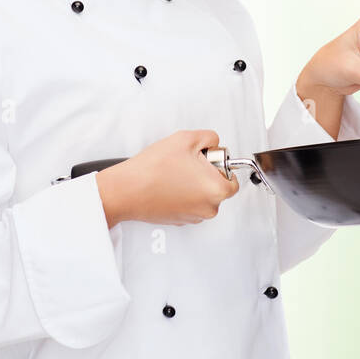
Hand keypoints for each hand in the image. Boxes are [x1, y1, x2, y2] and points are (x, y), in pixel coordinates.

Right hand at [96, 129, 238, 226]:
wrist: (126, 190)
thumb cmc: (153, 169)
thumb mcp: (188, 138)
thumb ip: (210, 138)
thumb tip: (214, 144)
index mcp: (217, 190)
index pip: (233, 179)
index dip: (220, 166)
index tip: (207, 160)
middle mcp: (208, 208)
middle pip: (217, 188)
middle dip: (206, 174)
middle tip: (187, 163)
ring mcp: (192, 217)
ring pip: (201, 196)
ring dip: (193, 185)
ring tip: (174, 174)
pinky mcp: (178, 220)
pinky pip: (188, 204)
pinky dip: (181, 195)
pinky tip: (167, 184)